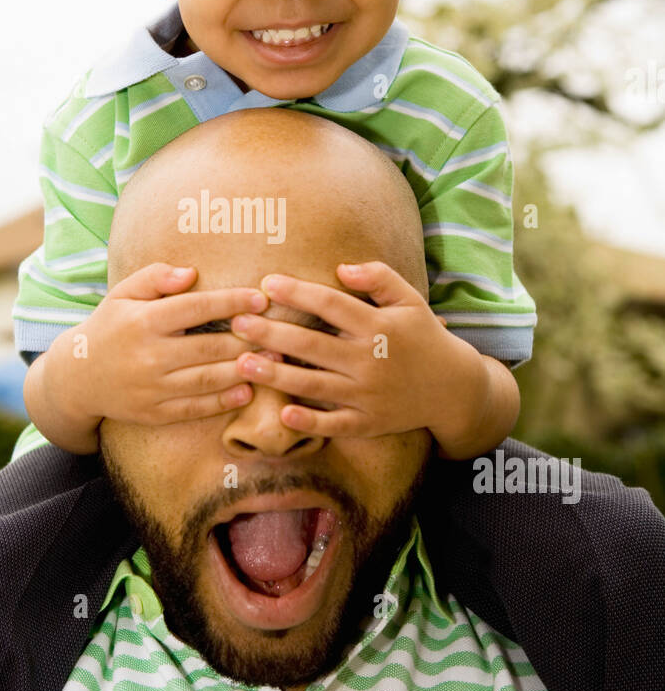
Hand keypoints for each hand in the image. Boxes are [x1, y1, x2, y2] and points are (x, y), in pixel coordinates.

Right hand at [47, 262, 271, 428]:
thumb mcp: (123, 294)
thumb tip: (192, 272)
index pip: (194, 308)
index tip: (261, 297)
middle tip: (279, 332)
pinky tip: (247, 391)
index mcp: (142, 321)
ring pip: (207, 380)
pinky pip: (195, 408)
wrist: (76, 378)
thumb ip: (156, 277)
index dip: (230, 302)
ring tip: (273, 361)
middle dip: (248, 340)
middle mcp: (148, 356)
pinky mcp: (154, 413)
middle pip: (208, 347)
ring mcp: (151, 388)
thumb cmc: (109, 327)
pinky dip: (223, 401)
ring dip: (243, 371)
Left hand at [228, 260, 478, 439]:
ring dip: (276, 375)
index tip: (267, 283)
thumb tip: (342, 267)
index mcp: (379, 327)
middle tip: (237, 323)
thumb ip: (378, 278)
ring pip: (314, 385)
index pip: (331, 304)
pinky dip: (309, 421)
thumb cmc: (423, 337)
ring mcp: (368, 395)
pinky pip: (334, 424)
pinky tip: (282, 412)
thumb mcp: (409, 300)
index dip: (298, 293)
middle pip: (313, 345)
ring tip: (242, 364)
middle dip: (272, 333)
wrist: (453, 389)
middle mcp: (371, 361)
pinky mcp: (368, 423)